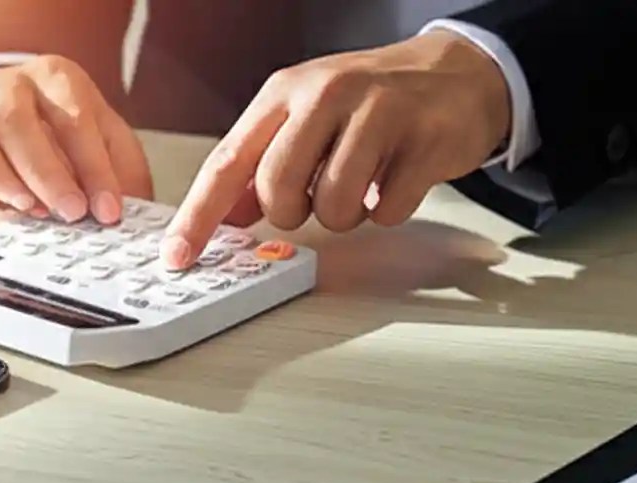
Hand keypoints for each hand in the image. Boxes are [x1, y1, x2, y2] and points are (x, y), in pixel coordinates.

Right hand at [0, 54, 152, 224]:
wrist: (39, 126)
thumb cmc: (77, 138)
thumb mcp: (113, 147)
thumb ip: (120, 175)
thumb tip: (116, 214)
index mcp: (56, 76)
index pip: (73, 117)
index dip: (93, 168)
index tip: (107, 209)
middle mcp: (8, 85)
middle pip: (15, 122)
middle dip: (45, 174)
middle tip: (70, 213)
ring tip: (27, 209)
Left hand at [161, 30, 511, 267]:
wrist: (457, 72)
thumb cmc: (374, 100)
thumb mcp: (306, 118)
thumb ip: (262, 164)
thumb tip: (227, 218)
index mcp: (285, 92)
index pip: (227, 162)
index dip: (199, 216)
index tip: (179, 255)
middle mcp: (326, 95)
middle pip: (278, 189)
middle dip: (293, 212)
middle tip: (316, 194)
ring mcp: (378, 114)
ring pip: (333, 206)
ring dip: (344, 215)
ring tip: (360, 185)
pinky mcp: (423, 141)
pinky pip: (385, 213)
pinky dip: (386, 211)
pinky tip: (394, 180)